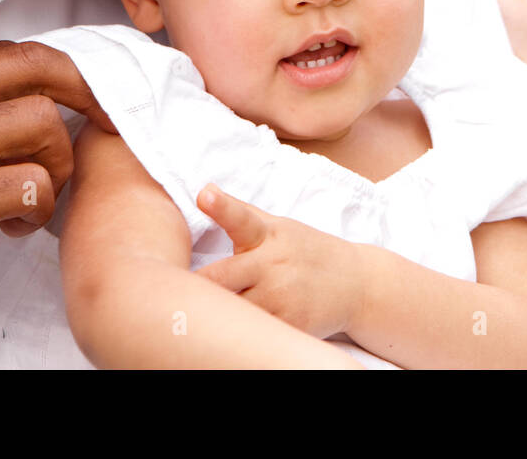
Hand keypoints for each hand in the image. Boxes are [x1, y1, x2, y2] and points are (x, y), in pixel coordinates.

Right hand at [0, 39, 116, 365]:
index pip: (8, 50)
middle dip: (86, 92)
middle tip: (104, 122)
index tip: (83, 95)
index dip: (59, 72)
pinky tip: (12, 224)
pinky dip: (39, 206)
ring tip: (32, 193)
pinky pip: (32, 183)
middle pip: (38, 66)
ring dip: (56, 163)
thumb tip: (15, 92)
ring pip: (44, 121)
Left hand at [194, 184, 365, 339]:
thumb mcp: (278, 227)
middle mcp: (272, 264)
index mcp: (266, 235)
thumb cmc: (305, 251)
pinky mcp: (291, 325)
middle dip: (196, 287)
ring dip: (214, 314)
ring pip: (232, 311)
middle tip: (170, 294)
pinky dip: (238, 335)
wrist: (356, 283)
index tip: (205, 195)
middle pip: (220, 278)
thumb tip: (203, 190)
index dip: (221, 206)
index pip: (241, 218)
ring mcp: (282, 297)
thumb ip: (241, 214)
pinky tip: (228, 336)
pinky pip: (253, 334)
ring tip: (191, 318)